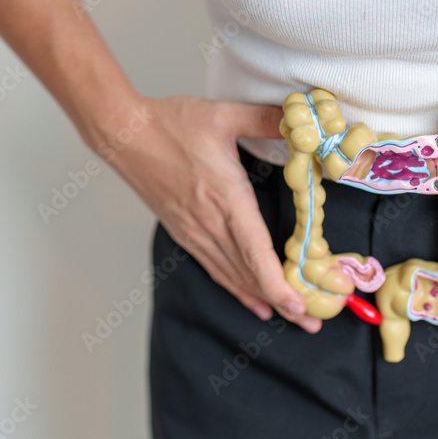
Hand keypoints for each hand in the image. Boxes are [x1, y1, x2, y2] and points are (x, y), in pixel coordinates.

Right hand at [102, 95, 321, 332]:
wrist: (124, 135)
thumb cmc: (170, 124)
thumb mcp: (223, 114)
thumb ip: (265, 119)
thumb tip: (298, 119)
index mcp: (225, 198)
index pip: (254, 251)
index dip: (277, 283)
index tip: (298, 305)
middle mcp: (210, 223)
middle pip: (250, 273)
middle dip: (283, 301)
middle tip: (313, 324)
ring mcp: (195, 232)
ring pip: (233, 276)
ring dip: (263, 300)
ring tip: (291, 319)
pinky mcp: (185, 232)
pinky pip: (216, 269)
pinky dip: (237, 288)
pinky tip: (254, 303)